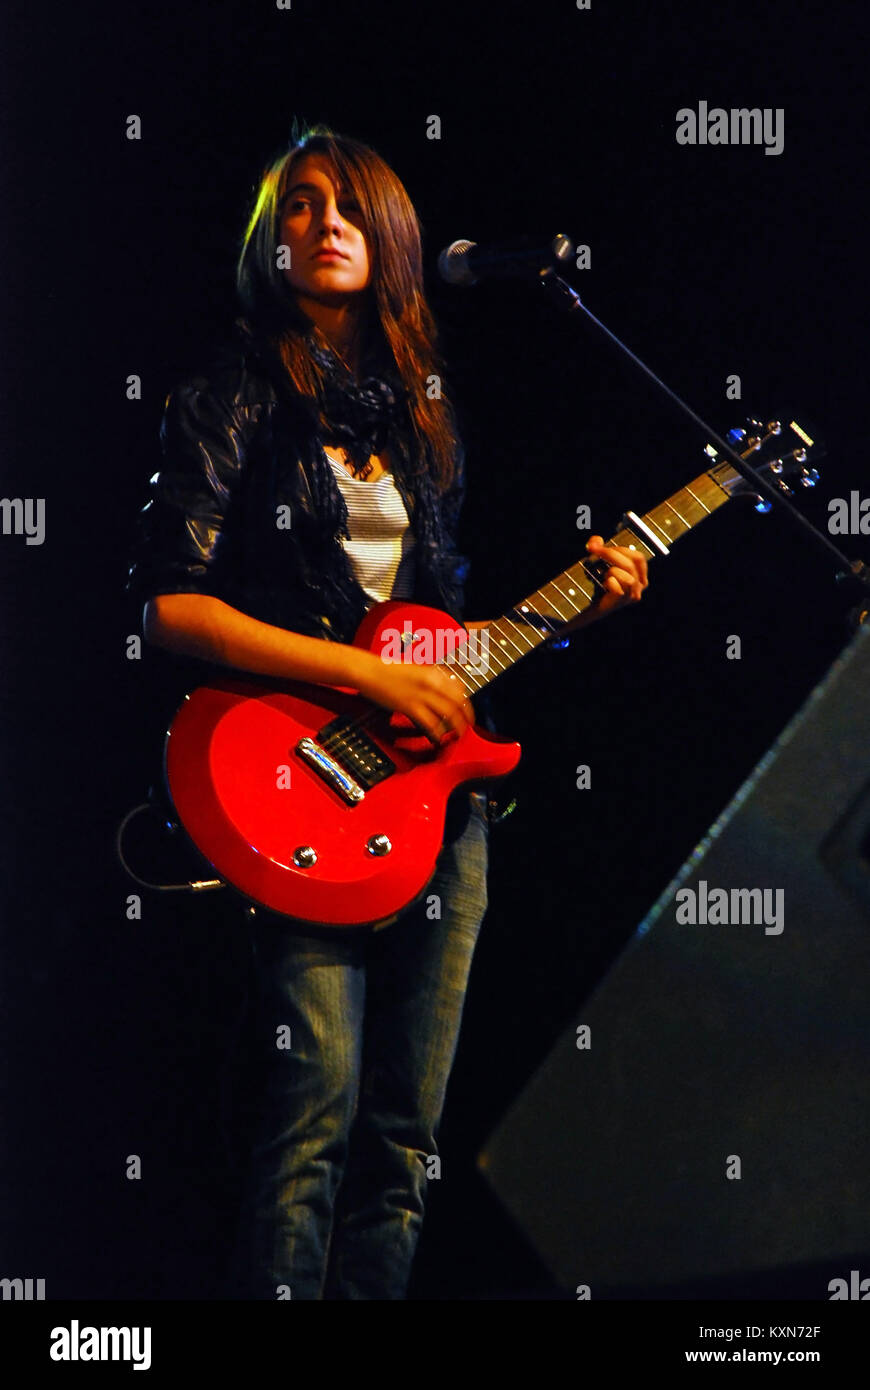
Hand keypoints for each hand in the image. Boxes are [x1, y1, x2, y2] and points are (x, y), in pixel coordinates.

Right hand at [354, 653, 475, 745]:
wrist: (370, 671)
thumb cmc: (388, 671)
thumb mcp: (416, 671)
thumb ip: (431, 682)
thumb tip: (444, 695)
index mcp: (434, 673)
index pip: (460, 690)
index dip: (467, 705)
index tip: (467, 713)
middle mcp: (431, 683)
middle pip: (458, 704)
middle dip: (465, 718)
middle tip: (466, 728)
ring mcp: (421, 695)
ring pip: (448, 714)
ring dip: (454, 727)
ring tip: (455, 735)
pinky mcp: (410, 707)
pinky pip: (430, 723)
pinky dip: (436, 733)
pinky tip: (437, 737)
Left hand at [585, 534, 648, 614]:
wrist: (587, 608)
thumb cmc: (597, 584)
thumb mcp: (598, 561)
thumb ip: (597, 547)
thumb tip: (596, 541)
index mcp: (640, 576)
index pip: (638, 558)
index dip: (621, 549)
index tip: (602, 545)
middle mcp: (639, 587)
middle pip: (630, 565)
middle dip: (610, 554)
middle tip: (593, 549)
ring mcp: (631, 596)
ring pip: (627, 577)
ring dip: (611, 571)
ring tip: (603, 576)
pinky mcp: (620, 603)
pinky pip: (618, 588)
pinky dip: (609, 583)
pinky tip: (603, 586)